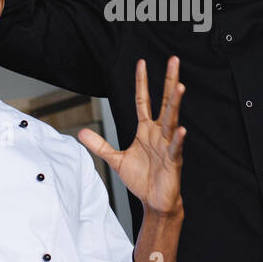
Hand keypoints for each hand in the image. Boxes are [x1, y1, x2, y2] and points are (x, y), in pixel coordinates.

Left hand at [79, 57, 185, 215]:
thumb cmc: (142, 179)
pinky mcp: (173, 161)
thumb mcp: (116, 160)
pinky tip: (180, 129)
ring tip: (180, 87)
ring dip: (176, 104)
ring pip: (172, 120)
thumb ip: (100, 145)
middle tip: (174, 60)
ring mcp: (167, 145)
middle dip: (169, 81)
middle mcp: (158, 133)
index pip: (144, 100)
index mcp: (146, 130)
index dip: (142, 82)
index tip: (142, 63)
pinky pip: (175, 148)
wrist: (155, 201)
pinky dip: (177, 139)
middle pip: (164, 102)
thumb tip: (81, 132)